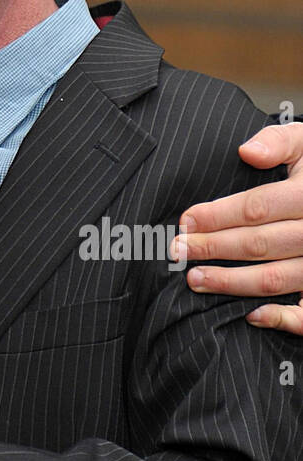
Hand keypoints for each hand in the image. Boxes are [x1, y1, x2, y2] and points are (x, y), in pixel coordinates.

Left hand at [168, 123, 302, 333]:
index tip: (185, 221)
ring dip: (232, 283)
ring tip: (195, 278)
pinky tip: (251, 315)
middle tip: (177, 251)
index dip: (217, 216)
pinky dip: (283, 318)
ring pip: (276, 278)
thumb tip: (247, 152)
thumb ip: (276, 142)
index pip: (257, 208)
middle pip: (259, 244)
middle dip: (213, 248)